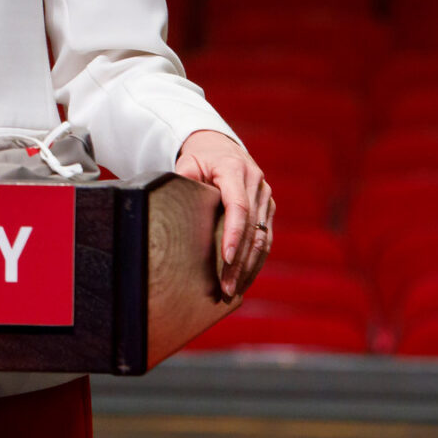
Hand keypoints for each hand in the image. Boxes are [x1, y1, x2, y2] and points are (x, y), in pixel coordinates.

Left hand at [175, 129, 272, 298]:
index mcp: (235, 170)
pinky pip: (265, 239)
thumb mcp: (188, 161)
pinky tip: (245, 278)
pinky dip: (256, 261)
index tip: (226, 258)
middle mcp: (256, 184)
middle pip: (251, 229)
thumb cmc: (200, 157)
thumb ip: (183, 178)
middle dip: (239, 261)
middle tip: (226, 287)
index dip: (233, 234)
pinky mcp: (268, 209)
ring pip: (262, 238)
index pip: (238, 207)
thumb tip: (170, 201)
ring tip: (234, 290)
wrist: (222, 147)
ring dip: (249, 267)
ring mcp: (265, 197)